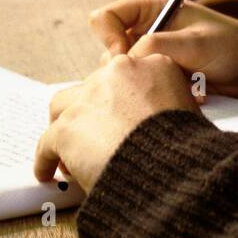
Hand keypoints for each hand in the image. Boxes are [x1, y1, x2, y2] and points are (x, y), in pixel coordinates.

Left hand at [33, 51, 200, 193]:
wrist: (171, 172)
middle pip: (93, 87)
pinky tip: (47, 172)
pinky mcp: (67, 127)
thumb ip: (170, 103)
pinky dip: (46, 159)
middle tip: (96, 138)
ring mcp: (88, 99)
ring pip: (62, 107)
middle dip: (92, 113)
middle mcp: (117, 73)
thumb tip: (156, 118)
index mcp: (152, 65)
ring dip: (64, 127)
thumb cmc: (186, 150)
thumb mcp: (191, 112)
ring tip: (67, 150)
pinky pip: (47, 144)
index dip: (121, 98)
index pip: (126, 75)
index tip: (120, 114)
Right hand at [88, 0, 237, 108]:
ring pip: (121, 76)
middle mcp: (143, 28)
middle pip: (107, 51)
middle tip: (155, 82)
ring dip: (146, 86)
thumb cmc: (232, 47)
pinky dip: (156, 95)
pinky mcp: (155, 75)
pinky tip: (182, 96)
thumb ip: (159, 46)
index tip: (127, 60)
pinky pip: (138, 90)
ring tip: (179, 87)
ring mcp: (148, 53)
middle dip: (129, 71)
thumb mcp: (197, 43)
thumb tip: (125, 60)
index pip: (104, 19)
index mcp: (148, 7)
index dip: (109, 40)